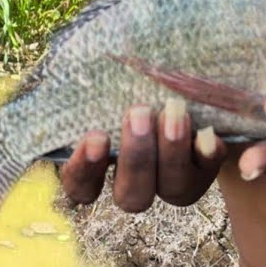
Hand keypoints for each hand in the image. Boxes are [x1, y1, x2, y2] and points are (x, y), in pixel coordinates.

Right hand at [60, 97, 227, 211]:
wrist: (174, 83)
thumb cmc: (120, 81)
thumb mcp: (97, 82)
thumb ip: (82, 87)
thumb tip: (58, 70)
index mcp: (98, 168)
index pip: (82, 188)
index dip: (86, 170)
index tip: (95, 136)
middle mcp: (135, 184)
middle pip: (132, 196)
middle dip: (137, 156)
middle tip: (139, 112)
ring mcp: (170, 183)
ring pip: (172, 189)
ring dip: (172, 151)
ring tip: (174, 110)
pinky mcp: (203, 172)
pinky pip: (207, 173)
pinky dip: (207, 154)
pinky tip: (206, 132)